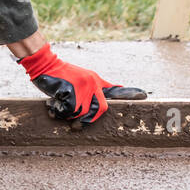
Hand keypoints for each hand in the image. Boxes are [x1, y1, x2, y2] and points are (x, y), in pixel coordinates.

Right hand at [18, 44, 144, 123]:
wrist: (45, 64)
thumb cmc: (60, 76)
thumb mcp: (82, 79)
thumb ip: (92, 90)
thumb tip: (103, 102)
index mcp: (96, 81)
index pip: (116, 90)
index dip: (130, 94)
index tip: (144, 96)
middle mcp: (93, 83)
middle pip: (101, 110)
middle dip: (89, 120)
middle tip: (77, 126)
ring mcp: (83, 87)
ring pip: (83, 114)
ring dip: (69, 116)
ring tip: (59, 109)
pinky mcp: (71, 91)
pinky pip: (69, 112)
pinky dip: (59, 112)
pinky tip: (53, 105)